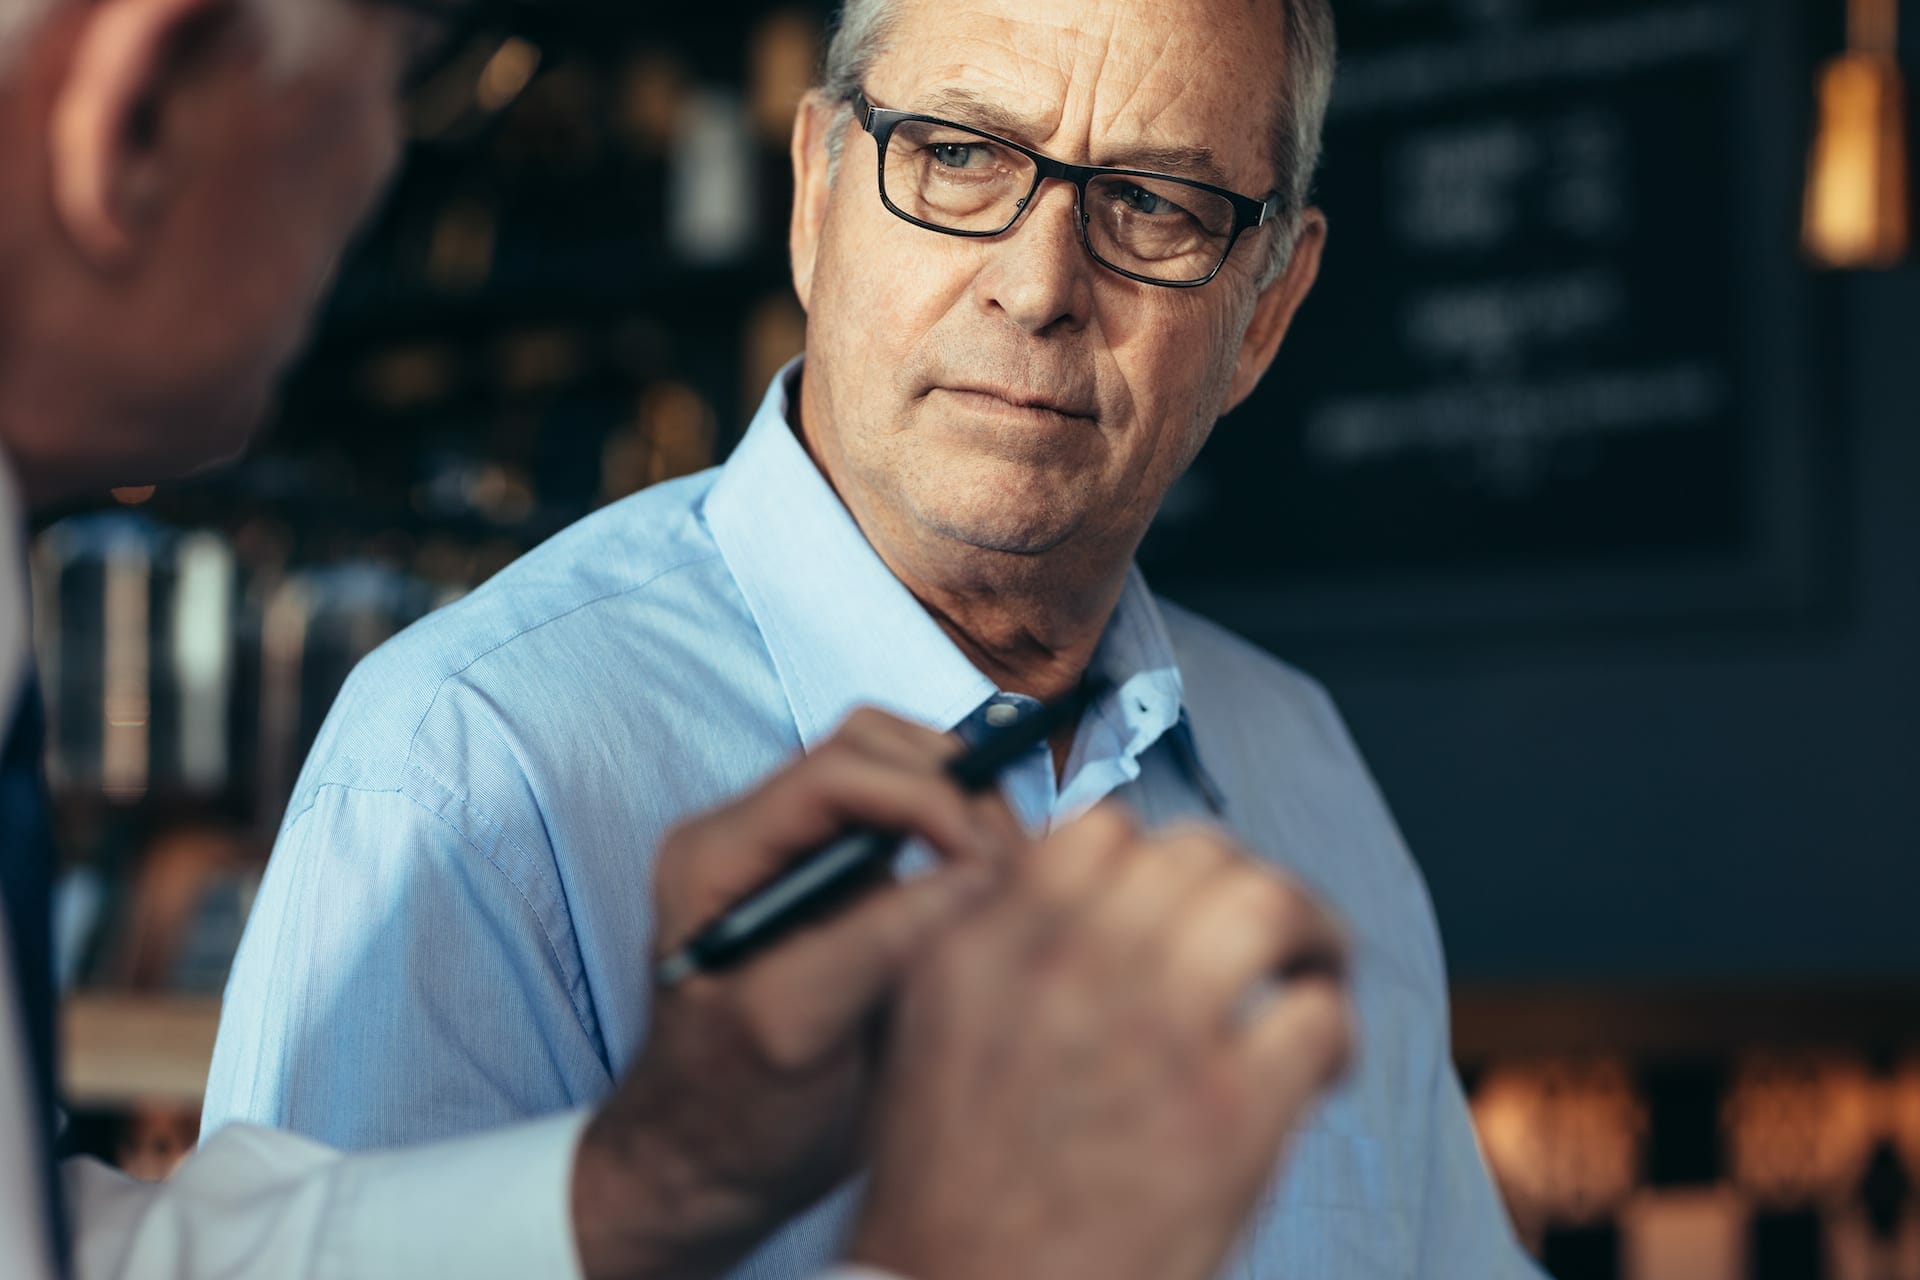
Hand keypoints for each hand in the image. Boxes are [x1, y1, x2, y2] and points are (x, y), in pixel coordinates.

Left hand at [571, 708, 1025, 1279]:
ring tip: (1011, 880)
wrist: (705, 1171)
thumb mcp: (792, 1027)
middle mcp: (756, 836)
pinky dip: (965, 846)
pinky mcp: (844, 886)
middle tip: (1015, 863)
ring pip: (901, 775)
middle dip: (954, 789)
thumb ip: (879, 941)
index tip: (990, 859)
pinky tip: (993, 901)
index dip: (926, 797)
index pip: (838, 771)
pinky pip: (914, 829)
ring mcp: (802, 857)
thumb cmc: (724, 1114)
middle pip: (874, 749)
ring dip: (965, 811)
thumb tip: (980, 877)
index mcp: (718, 853)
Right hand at [847, 805, 1353, 1279]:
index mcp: (985, 950)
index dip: (1156, 862)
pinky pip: (1317, 1015)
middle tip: (1269, 937)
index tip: (1179, 904)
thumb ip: (997, 955)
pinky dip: (1334, 1035)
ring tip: (1314, 974)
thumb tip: (1088, 902)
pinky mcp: (1227, 1115)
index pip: (1097, 832)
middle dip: (1245, 886)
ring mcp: (1151, 1033)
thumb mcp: (928, 1044)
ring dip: (1311, 933)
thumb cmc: (950, 1206)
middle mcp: (1066, 970)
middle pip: (1195, 856)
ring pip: (1267, 904)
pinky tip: (1320, 1070)